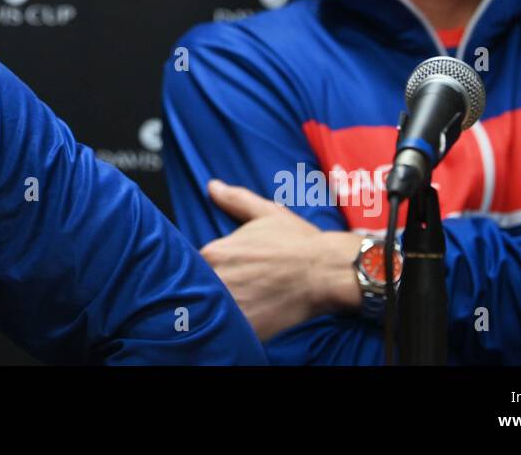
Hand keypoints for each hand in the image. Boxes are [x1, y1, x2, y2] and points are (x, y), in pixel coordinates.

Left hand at [200, 179, 362, 340]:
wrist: (329, 271)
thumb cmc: (300, 242)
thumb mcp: (266, 213)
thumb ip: (235, 200)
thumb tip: (213, 187)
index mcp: (214, 252)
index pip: (191, 267)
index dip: (203, 272)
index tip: (222, 274)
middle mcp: (216, 278)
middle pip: (198, 291)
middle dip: (210, 292)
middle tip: (237, 290)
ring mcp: (229, 305)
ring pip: (211, 312)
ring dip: (222, 310)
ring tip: (245, 304)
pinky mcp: (246, 327)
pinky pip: (229, 332)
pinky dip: (236, 329)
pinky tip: (253, 317)